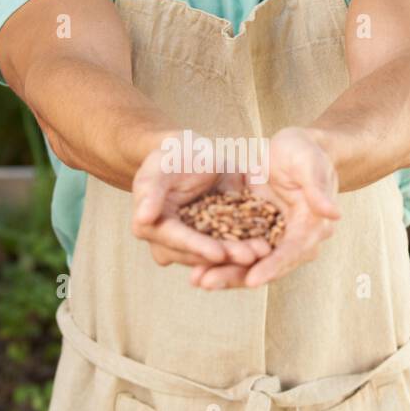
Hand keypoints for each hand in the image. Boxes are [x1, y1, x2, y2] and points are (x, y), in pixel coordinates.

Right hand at [131, 137, 274, 271]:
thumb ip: (151, 190)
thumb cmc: (172, 155)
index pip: (175, 240)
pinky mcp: (213, 239)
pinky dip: (247, 246)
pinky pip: (230, 246)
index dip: (196, 247)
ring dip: (238, 257)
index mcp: (150, 226)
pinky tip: (267, 247)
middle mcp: (169, 242)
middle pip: (197, 254)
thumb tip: (143, 218)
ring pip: (215, 256)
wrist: (192, 153)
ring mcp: (192, 244)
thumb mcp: (161, 165)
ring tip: (263, 252)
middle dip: (224, 257)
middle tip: (250, 257)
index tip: (217, 254)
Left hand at [188, 127, 340, 289]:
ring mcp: (270, 239)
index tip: (252, 280)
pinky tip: (193, 266)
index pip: (291, 253)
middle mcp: (291, 240)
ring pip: (247, 263)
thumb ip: (318, 188)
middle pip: (265, 265)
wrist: (291, 148)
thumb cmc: (305, 152)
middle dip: (236, 276)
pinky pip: (234, 249)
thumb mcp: (310, 164)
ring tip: (195, 280)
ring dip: (221, 273)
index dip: (272, 267)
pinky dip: (215, 258)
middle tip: (208, 283)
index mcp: (310, 228)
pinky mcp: (252, 233)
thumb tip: (334, 214)